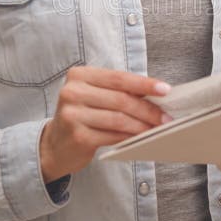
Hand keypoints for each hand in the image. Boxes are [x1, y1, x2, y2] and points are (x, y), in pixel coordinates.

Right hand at [39, 65, 173, 182]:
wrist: (55, 145)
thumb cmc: (82, 116)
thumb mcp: (95, 96)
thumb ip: (118, 91)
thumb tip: (156, 93)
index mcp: (79, 75)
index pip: (118, 77)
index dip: (144, 84)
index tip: (165, 90)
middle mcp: (73, 92)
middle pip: (121, 99)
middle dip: (148, 109)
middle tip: (166, 117)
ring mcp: (73, 114)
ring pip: (119, 119)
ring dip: (143, 125)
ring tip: (157, 129)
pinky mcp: (78, 136)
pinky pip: (113, 135)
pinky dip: (130, 137)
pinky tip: (141, 138)